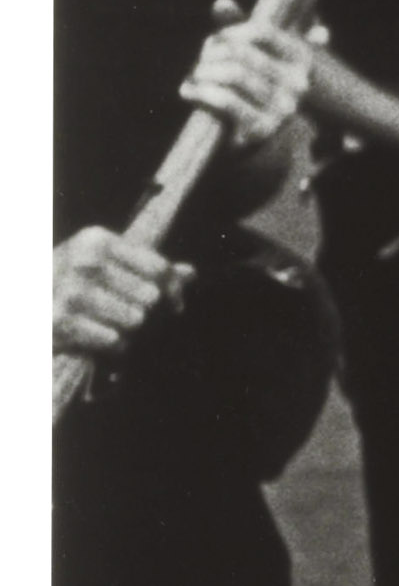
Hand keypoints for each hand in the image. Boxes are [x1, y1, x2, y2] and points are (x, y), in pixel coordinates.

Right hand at [54, 227, 182, 358]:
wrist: (19, 302)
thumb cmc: (67, 279)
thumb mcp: (101, 263)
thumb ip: (147, 266)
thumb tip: (191, 273)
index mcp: (97, 241)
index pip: (159, 268)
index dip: (173, 290)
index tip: (174, 303)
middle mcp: (84, 262)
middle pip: (150, 297)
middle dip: (145, 310)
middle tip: (128, 314)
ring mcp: (71, 292)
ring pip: (135, 320)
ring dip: (127, 329)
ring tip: (108, 323)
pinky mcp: (61, 322)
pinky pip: (115, 341)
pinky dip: (111, 344)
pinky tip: (95, 336)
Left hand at [180, 4, 312, 147]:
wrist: (264, 144)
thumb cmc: (254, 91)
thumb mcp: (252, 57)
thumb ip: (237, 28)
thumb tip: (221, 2)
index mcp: (301, 60)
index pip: (262, 31)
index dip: (230, 31)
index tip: (215, 42)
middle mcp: (298, 83)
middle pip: (241, 52)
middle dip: (212, 53)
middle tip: (200, 61)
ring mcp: (282, 108)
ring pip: (232, 74)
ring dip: (204, 72)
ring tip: (194, 77)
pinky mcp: (262, 128)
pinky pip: (225, 100)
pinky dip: (200, 93)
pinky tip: (188, 91)